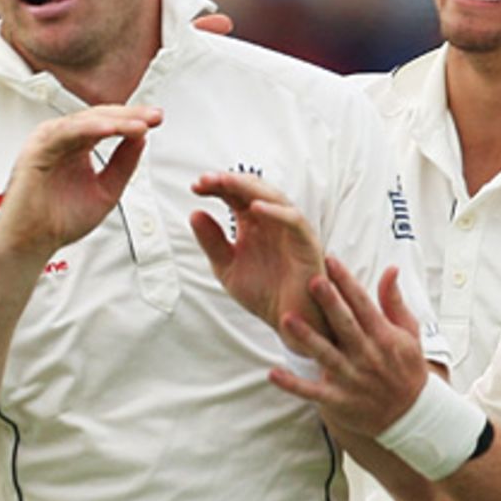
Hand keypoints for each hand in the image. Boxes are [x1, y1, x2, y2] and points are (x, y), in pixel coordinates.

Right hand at [0, 104, 161, 262]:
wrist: (33, 242)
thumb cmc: (61, 220)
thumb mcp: (106, 190)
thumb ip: (123, 165)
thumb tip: (142, 138)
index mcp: (78, 146)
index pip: (108, 124)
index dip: (133, 120)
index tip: (157, 120)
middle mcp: (63, 140)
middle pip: (99, 117)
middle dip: (129, 115)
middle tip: (155, 116)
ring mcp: (48, 142)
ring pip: (85, 121)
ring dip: (114, 120)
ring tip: (139, 124)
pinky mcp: (36, 150)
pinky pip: (64, 133)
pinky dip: (88, 129)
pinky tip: (110, 129)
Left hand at [191, 171, 325, 334]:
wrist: (289, 320)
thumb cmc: (264, 293)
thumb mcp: (227, 267)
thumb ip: (212, 242)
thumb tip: (194, 213)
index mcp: (253, 223)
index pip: (234, 194)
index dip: (216, 187)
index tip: (195, 188)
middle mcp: (272, 221)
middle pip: (252, 189)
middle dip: (229, 181)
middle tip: (207, 180)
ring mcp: (290, 229)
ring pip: (273, 196)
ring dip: (249, 188)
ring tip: (226, 183)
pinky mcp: (306, 242)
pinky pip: (293, 220)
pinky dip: (275, 211)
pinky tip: (254, 208)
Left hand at [269, 255, 428, 437]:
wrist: (412, 416)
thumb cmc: (408, 369)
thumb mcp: (409, 334)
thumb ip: (394, 301)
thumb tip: (390, 269)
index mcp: (383, 336)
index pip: (363, 304)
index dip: (347, 281)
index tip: (330, 260)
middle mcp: (367, 355)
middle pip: (345, 325)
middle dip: (330, 303)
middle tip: (313, 280)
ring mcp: (352, 379)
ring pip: (326, 355)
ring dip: (306, 338)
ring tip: (287, 320)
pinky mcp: (339, 400)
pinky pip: (312, 392)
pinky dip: (293, 384)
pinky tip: (273, 373)